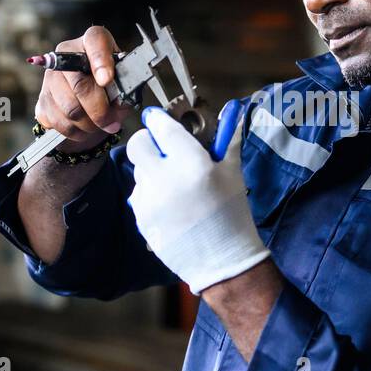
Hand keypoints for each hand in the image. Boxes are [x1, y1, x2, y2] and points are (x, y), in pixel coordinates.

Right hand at [33, 26, 132, 151]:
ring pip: (70, 109)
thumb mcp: (125, 83)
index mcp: (92, 41)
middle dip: (100, 111)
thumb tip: (119, 103)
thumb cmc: (112, 87)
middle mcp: (67, 54)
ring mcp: (50, 77)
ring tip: (100, 124)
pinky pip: (59, 122)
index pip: (95, 41)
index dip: (100, 61)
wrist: (90, 102)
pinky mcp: (42, 99)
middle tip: (112, 123)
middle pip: (80, 85)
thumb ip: (125, 89)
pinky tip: (85, 127)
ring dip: (90, 125)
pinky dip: (76, 132)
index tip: (107, 80)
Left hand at [126, 102, 269, 294]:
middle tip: (162, 150)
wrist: (222, 259)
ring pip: (138, 171)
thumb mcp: (232, 172)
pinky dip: (151, 194)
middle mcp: (166, 178)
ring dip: (152, 171)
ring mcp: (150, 200)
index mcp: (191, 162)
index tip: (157, 119)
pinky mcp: (142, 218)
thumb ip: (227, 139)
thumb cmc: (232, 213)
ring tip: (175, 186)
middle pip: (138, 144)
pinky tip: (172, 206)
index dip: (157, 120)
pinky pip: (139, 195)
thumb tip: (231, 111)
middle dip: (148, 143)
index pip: (162, 128)